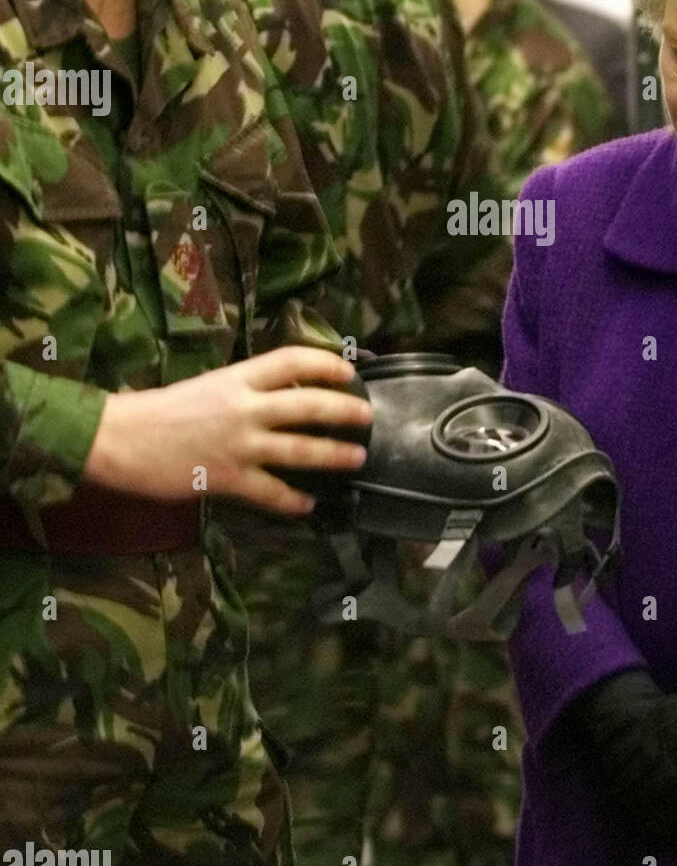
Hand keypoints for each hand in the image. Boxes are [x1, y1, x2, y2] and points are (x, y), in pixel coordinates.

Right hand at [80, 347, 373, 515]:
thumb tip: (286, 393)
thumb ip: (246, 389)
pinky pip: (272, 492)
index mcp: (237, 378)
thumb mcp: (210, 386)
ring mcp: (239, 444)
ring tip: (357, 458)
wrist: (120, 438)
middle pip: (308, 404)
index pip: (292, 360)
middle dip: (344, 410)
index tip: (350, 370)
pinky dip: (293, 500)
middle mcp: (244, 407)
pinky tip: (309, 505)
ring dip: (334, 454)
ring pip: (300, 449)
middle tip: (368, 416)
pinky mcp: (228, 478)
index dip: (326, 363)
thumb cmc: (160, 411)